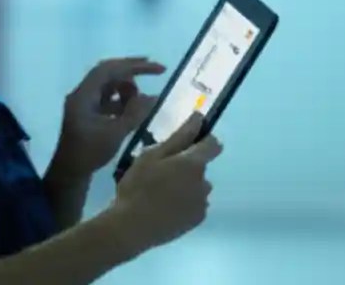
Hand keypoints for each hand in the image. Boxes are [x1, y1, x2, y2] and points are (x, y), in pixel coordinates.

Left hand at [49, 57, 166, 179]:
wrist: (69, 173)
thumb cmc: (89, 153)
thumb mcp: (115, 133)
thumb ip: (134, 113)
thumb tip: (152, 97)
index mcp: (83, 95)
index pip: (109, 69)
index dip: (134, 65)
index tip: (157, 69)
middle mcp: (82, 94)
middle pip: (108, 73)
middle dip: (132, 71)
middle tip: (155, 71)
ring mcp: (84, 103)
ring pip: (108, 85)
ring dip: (127, 88)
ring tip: (142, 100)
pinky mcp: (88, 113)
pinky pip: (107, 98)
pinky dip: (122, 100)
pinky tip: (135, 109)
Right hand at [108, 112, 222, 250]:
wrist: (131, 228)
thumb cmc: (138, 186)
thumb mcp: (152, 155)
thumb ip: (179, 136)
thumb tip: (199, 117)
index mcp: (194, 164)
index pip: (213, 144)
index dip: (203, 139)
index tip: (186, 142)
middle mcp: (204, 182)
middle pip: (201, 167)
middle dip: (186, 166)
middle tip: (160, 172)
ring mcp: (202, 203)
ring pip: (197, 186)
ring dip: (185, 185)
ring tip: (160, 192)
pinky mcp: (196, 220)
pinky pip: (194, 204)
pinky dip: (184, 203)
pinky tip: (165, 207)